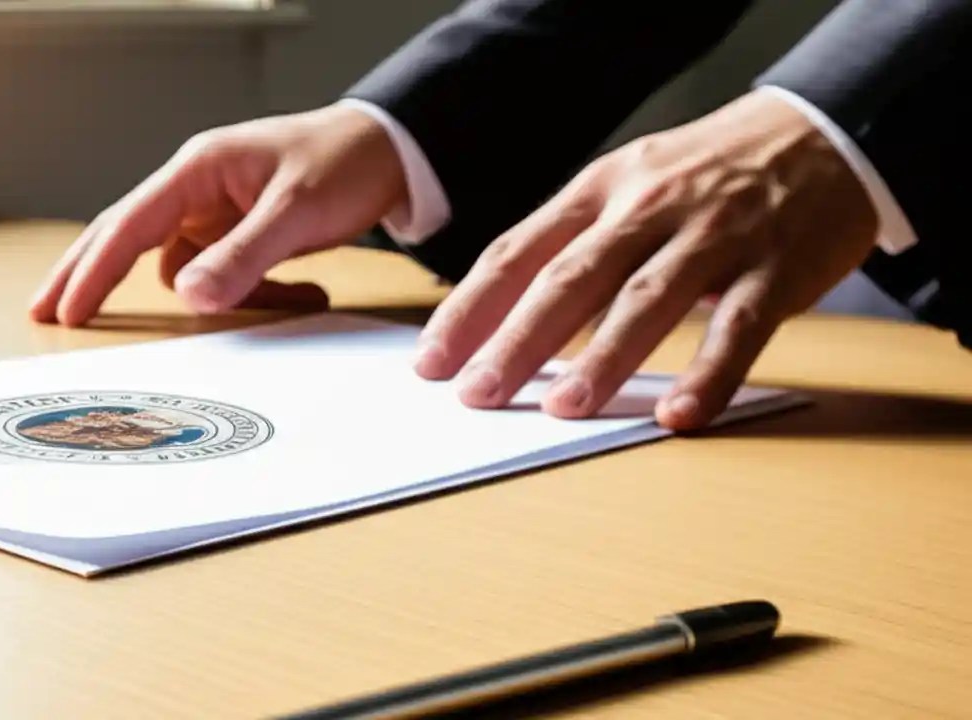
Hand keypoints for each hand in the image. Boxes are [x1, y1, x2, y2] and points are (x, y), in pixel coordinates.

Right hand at [30, 104, 406, 325]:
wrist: (392, 154)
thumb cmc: (343, 162)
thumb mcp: (295, 211)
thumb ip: (244, 255)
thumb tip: (190, 298)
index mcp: (198, 170)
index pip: (129, 223)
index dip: (94, 269)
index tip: (65, 309)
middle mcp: (199, 190)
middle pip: (129, 238)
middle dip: (95, 277)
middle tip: (49, 314)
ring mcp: (219, 213)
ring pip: (191, 269)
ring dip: (228, 297)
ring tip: (296, 291)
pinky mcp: (244, 233)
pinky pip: (231, 276)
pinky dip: (261, 293)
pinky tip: (308, 291)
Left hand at [414, 90, 879, 430]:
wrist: (820, 132)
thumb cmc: (705, 173)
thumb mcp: (628, 184)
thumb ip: (572, 242)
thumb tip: (502, 318)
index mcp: (600, 189)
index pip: (518, 252)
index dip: (469, 309)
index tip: (431, 361)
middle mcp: (649, 207)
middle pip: (570, 277)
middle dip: (518, 339)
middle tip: (478, 394)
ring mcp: (714, 236)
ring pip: (646, 299)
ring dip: (601, 359)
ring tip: (562, 408)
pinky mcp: (777, 269)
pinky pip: (738, 327)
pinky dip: (707, 374)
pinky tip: (678, 414)